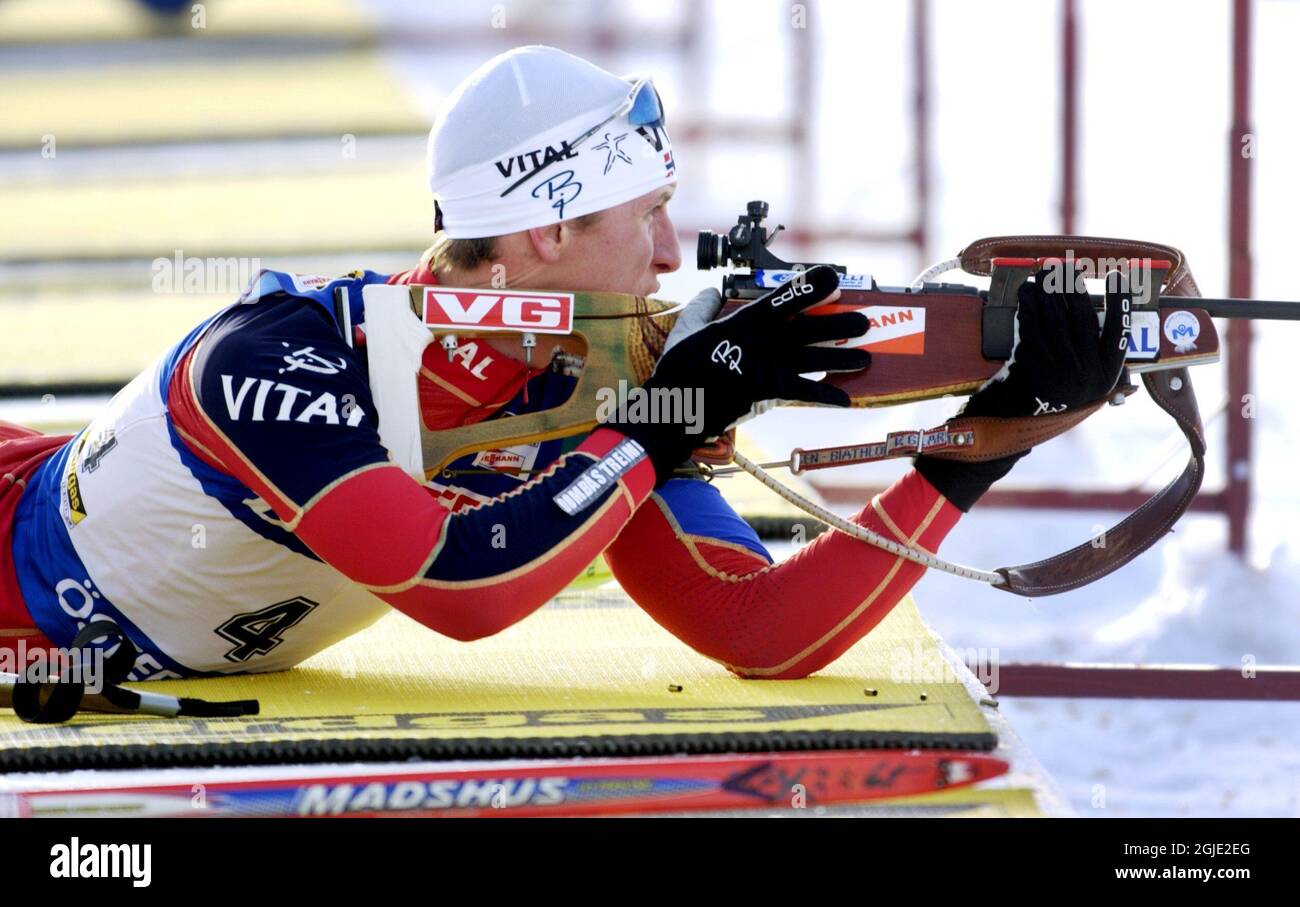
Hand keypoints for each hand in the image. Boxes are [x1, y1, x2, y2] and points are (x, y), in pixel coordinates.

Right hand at [612, 265, 870, 482]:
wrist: (675, 405)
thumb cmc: (678, 366)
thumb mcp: (687, 328)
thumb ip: (703, 307)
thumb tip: (711, 293)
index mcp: (746, 320)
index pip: (785, 297)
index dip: (811, 285)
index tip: (833, 276)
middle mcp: (763, 340)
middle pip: (811, 328)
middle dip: (840, 323)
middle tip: (864, 321)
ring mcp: (768, 366)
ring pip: (815, 358)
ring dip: (842, 358)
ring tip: (865, 358)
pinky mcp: (767, 391)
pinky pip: (803, 392)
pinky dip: (825, 396)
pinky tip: (845, 400)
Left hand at [961, 265, 1128, 418]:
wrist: (1008, 425)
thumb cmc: (1045, 401)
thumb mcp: (1080, 388)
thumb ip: (1093, 359)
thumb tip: (1107, 316)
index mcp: (1104, 378)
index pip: (1119, 333)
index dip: (1121, 303)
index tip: (1118, 277)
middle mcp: (1085, 374)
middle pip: (1083, 318)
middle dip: (1073, 288)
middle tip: (1065, 269)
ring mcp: (1057, 368)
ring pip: (1056, 317)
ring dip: (1049, 290)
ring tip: (1044, 274)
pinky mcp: (1030, 362)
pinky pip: (1031, 323)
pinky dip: (1029, 304)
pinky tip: (1026, 291)